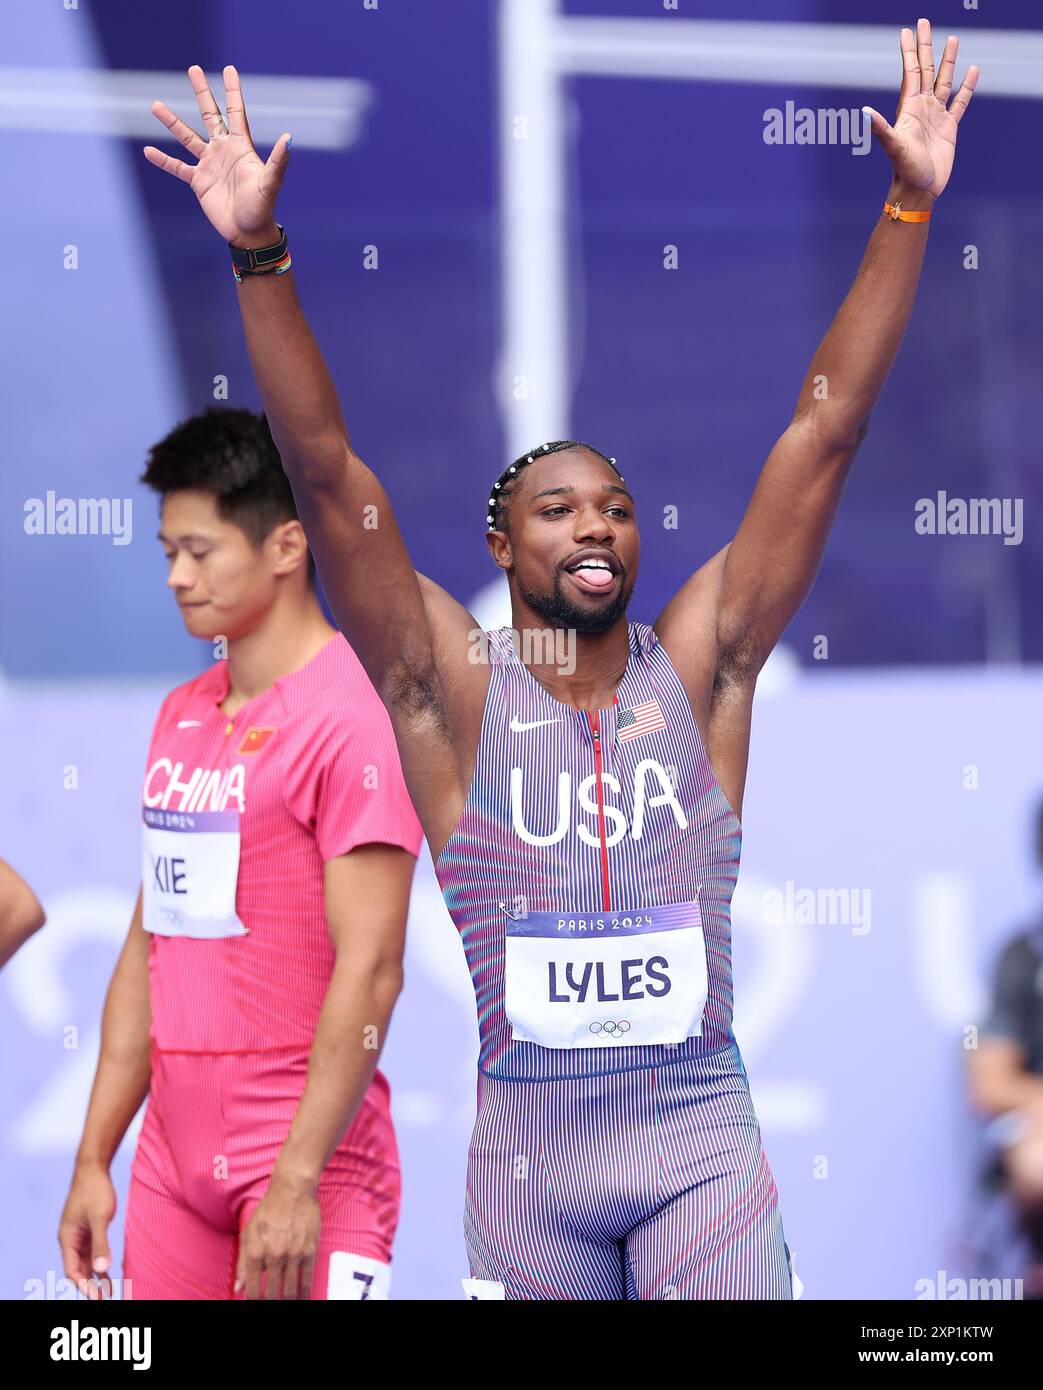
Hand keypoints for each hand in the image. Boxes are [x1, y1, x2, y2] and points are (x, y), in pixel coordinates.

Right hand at [58, 1163, 116, 1299]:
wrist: (94, 1168)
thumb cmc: (94, 1190)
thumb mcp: (99, 1217)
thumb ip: (100, 1244)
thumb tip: (100, 1271)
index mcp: (67, 1239)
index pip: (72, 1271)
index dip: (83, 1286)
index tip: (97, 1297)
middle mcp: (71, 1239)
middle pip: (77, 1270)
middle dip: (89, 1286)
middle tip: (104, 1298)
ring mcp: (79, 1234)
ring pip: (85, 1262)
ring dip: (94, 1277)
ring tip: (108, 1291)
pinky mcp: (89, 1229)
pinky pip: (92, 1252)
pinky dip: (99, 1263)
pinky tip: (108, 1272)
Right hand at [143, 65, 290, 246]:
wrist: (248, 232)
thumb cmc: (262, 208)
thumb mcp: (270, 184)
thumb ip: (278, 161)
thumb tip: (289, 139)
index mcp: (241, 147)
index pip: (236, 112)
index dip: (232, 91)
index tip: (229, 69)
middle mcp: (223, 151)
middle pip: (210, 115)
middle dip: (202, 92)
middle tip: (193, 69)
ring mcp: (209, 165)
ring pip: (187, 137)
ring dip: (171, 122)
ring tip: (155, 105)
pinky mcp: (198, 181)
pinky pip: (177, 167)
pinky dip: (164, 160)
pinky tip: (148, 151)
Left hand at [235, 1173, 320, 1300]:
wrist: (292, 1190)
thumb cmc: (269, 1209)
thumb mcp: (249, 1233)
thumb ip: (243, 1262)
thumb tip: (239, 1287)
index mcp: (256, 1252)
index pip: (253, 1289)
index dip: (254, 1300)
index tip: (256, 1303)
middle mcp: (274, 1256)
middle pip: (273, 1292)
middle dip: (271, 1301)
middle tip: (271, 1302)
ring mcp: (293, 1254)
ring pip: (290, 1289)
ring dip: (288, 1299)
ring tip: (287, 1302)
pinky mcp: (309, 1250)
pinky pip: (307, 1278)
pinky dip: (304, 1291)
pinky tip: (302, 1296)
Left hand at [863, 18, 978, 201]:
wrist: (918, 190)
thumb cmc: (904, 171)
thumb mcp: (894, 147)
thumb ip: (881, 128)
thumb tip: (864, 112)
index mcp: (909, 108)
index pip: (910, 72)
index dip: (909, 51)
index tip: (907, 31)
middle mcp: (922, 107)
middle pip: (925, 69)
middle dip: (925, 46)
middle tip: (924, 23)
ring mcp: (936, 116)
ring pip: (944, 80)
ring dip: (947, 61)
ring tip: (953, 39)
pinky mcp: (949, 127)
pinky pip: (960, 101)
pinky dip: (967, 86)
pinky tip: (972, 72)